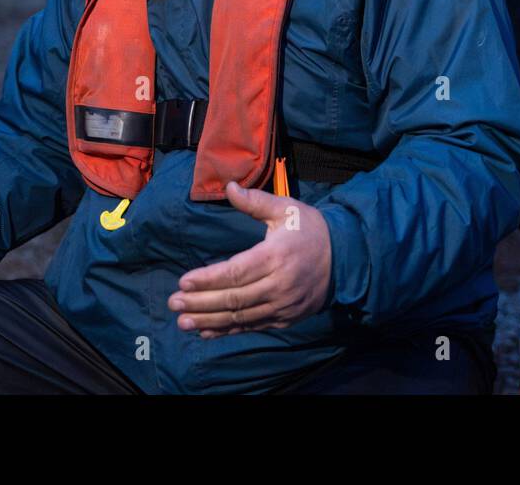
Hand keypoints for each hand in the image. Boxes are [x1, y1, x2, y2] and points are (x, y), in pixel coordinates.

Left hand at [169, 181, 331, 337]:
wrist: (346, 258)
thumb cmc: (310, 230)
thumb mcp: (286, 209)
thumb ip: (255, 201)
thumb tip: (229, 186)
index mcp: (277, 256)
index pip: (236, 272)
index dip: (208, 279)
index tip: (183, 281)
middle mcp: (279, 285)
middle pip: (234, 298)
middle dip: (200, 302)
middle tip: (174, 303)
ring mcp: (283, 306)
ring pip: (240, 317)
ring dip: (209, 321)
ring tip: (182, 322)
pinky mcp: (286, 319)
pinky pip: (252, 327)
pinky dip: (228, 331)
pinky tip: (206, 332)